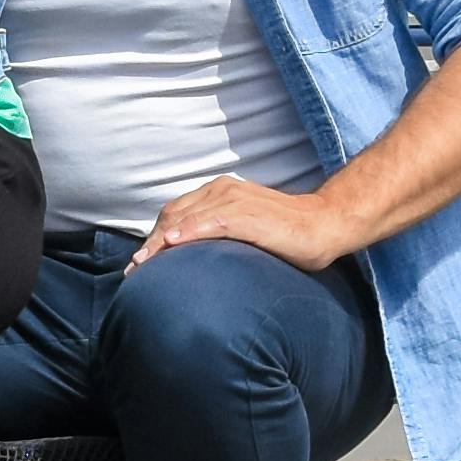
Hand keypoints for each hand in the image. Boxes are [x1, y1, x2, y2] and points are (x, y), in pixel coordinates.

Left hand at [130, 173, 348, 269]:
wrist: (325, 225)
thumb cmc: (284, 232)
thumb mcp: (243, 228)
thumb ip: (217, 233)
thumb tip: (190, 258)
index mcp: (219, 191)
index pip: (175, 213)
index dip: (154, 237)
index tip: (140, 264)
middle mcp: (223, 190)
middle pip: (174, 216)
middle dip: (151, 244)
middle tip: (135, 271)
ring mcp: (236, 200)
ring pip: (186, 218)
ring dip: (161, 242)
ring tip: (145, 265)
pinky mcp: (249, 215)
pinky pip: (212, 222)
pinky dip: (190, 233)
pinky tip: (173, 246)